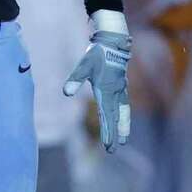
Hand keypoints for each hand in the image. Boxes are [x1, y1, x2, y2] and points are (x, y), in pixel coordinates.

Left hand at [63, 29, 131, 151]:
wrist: (114, 41)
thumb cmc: (97, 54)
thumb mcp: (84, 65)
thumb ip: (75, 79)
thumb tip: (66, 92)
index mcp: (106, 90)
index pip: (106, 116)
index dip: (108, 131)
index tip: (108, 144)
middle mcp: (115, 93)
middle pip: (115, 118)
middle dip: (114, 134)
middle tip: (113, 149)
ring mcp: (121, 90)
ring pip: (123, 113)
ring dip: (123, 127)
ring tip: (124, 139)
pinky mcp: (122, 86)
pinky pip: (124, 105)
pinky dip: (124, 115)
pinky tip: (123, 120)